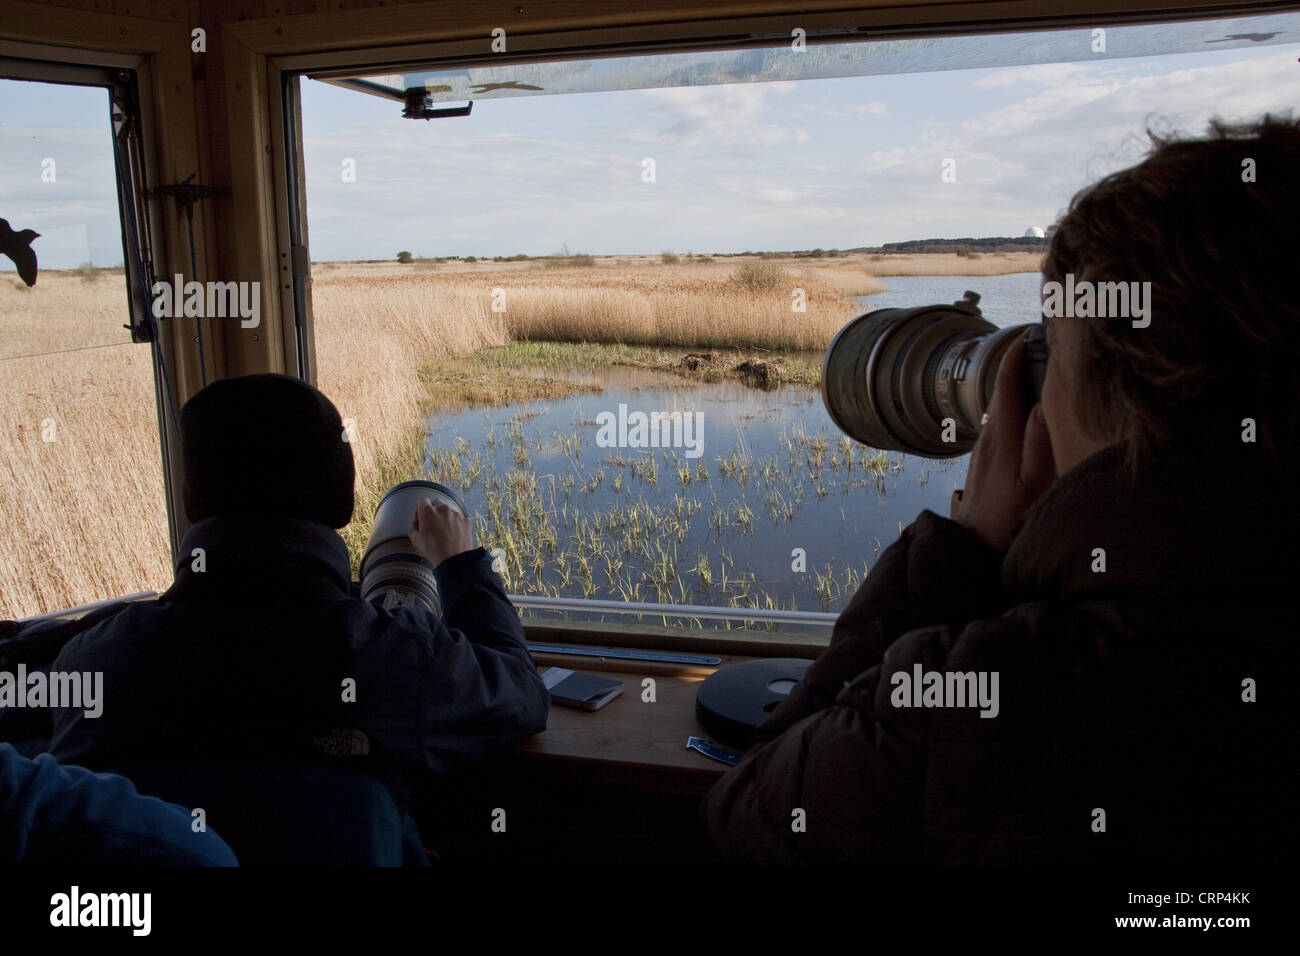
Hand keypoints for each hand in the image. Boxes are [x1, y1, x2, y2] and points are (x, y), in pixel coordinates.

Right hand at [407, 500, 473, 566]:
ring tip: (443, 532)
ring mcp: (456, 514)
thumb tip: (416, 524)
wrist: (454, 560)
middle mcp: (443, 509)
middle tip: (432, 524)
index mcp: (428, 511)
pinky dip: (456, 524)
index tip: (421, 519)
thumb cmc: (434, 551)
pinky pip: (459, 519)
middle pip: (436, 503)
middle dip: (433, 511)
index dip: (420, 511)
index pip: (422, 501)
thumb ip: (413, 527)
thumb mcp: (415, 540)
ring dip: (445, 517)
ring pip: (449, 511)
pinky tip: (453, 536)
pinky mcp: (466, 521)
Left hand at [953, 334, 1055, 550]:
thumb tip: (1046, 399)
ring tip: (1036, 377)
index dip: (1014, 357)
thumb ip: (1040, 440)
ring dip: (1015, 391)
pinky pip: (999, 429)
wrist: (973, 551)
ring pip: (1000, 412)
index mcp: (1003, 438)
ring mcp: (983, 454)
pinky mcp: (983, 468)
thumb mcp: (1034, 482)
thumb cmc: (1008, 520)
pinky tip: (1024, 420)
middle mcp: (988, 440)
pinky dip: (1012, 414)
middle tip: (1037, 347)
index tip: (1027, 334)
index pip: (1006, 386)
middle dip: (1016, 368)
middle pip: (1002, 394)